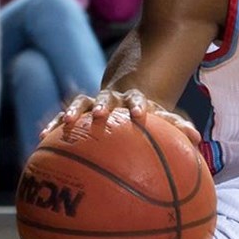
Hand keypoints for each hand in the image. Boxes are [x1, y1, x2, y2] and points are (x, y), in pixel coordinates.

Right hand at [48, 88, 201, 145]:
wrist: (127, 102)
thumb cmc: (148, 118)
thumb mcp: (163, 119)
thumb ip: (178, 127)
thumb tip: (197, 139)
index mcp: (134, 100)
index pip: (138, 100)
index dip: (139, 105)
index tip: (140, 114)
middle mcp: (112, 99)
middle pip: (105, 99)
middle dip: (102, 106)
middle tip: (100, 115)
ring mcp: (92, 104)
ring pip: (80, 104)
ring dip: (72, 112)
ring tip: (65, 124)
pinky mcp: (78, 112)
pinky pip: (63, 119)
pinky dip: (54, 126)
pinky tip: (41, 139)